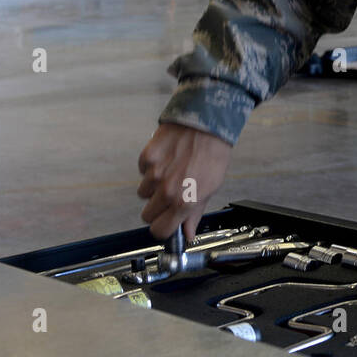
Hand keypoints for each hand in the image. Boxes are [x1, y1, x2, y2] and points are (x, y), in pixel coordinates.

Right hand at [137, 122, 232, 240]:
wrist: (207, 123)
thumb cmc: (213, 153)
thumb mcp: (211, 187)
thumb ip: (195, 213)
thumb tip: (188, 233)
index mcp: (184, 202)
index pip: (159, 230)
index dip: (162, 228)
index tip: (165, 223)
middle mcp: (167, 191)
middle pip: (147, 215)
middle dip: (157, 208)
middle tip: (170, 194)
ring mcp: (154, 174)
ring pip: (143, 193)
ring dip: (153, 187)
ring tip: (170, 172)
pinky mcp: (146, 158)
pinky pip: (142, 172)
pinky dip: (150, 168)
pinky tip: (166, 159)